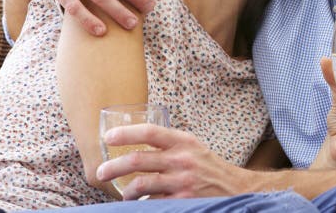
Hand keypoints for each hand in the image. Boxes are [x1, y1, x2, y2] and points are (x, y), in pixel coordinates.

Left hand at [97, 124, 247, 199]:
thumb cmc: (207, 166)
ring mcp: (181, 182)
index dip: (126, 133)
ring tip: (123, 194)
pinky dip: (142, 204)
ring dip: (125, 192)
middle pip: (138, 160)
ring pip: (140, 185)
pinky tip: (140, 204)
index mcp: (183, 142)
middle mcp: (181, 160)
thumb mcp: (192, 146)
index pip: (150, 132)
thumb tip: (134, 141)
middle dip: (113, 167)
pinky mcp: (182, 201)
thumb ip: (169, 143)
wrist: (234, 188)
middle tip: (100, 172)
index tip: (109, 137)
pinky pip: (152, 203)